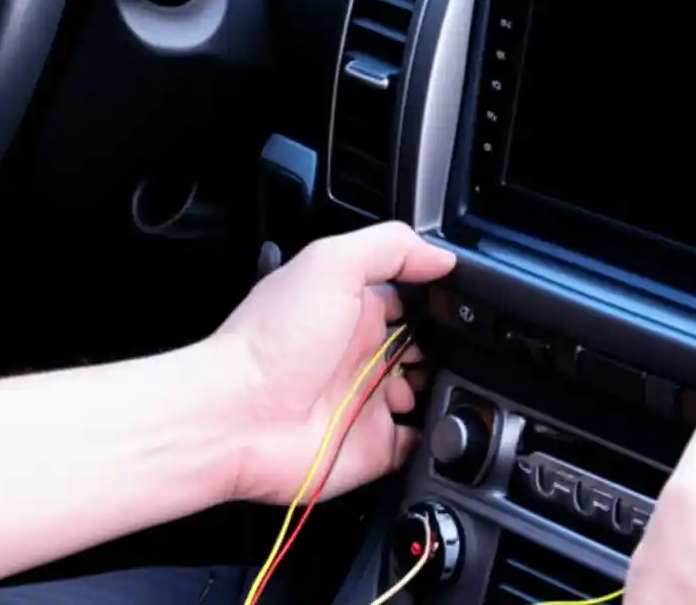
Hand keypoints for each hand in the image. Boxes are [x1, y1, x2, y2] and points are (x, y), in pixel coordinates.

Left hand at [213, 222, 455, 503]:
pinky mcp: (371, 447)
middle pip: (428, 350)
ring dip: (445, 392)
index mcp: (355, 311)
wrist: (232, 418)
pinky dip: (435, 440)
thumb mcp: (330, 264)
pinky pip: (417, 445)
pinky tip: (437, 426)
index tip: (463, 305)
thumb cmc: (269, 342)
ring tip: (446, 386)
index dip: (441, 302)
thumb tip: (442, 257)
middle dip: (451, 350)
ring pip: (428, 396)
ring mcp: (367, 402)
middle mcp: (363, 356)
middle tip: (459, 350)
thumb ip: (390, 249)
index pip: (413, 300)